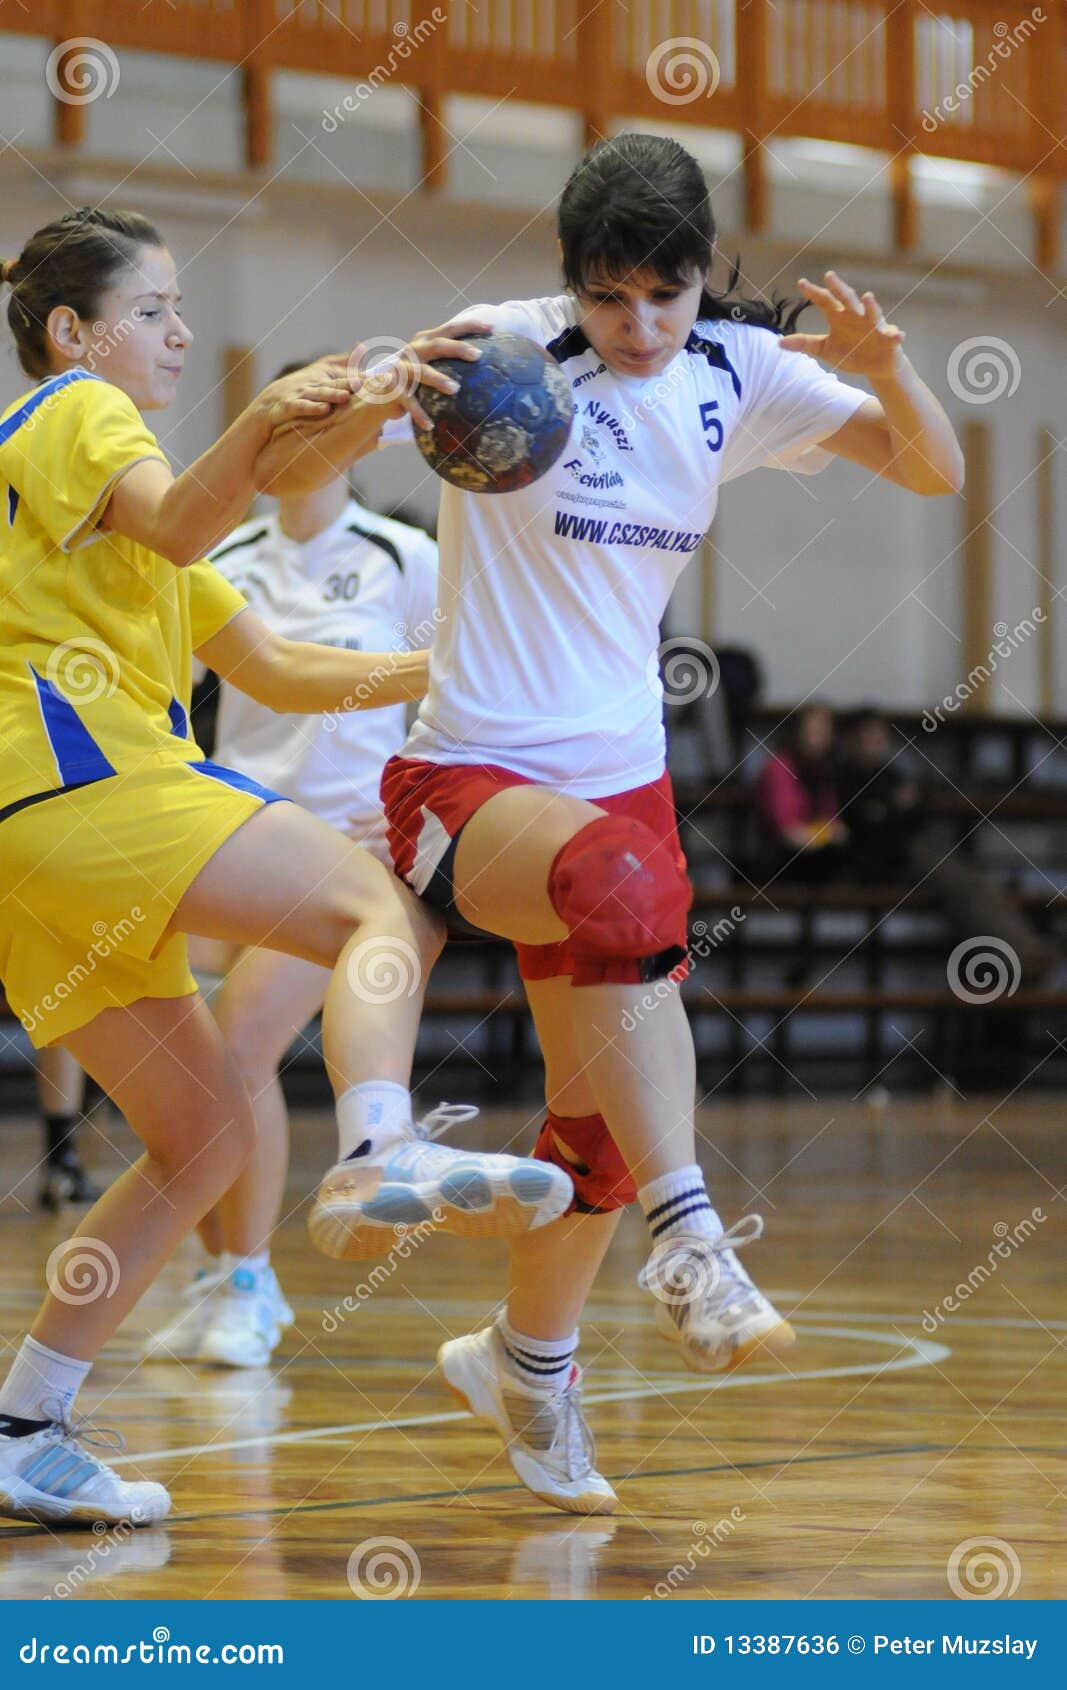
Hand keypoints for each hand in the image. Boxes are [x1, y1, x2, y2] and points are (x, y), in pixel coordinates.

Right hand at [258, 354, 353, 433]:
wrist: (270, 402)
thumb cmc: (302, 387)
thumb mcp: (322, 371)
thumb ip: (344, 361)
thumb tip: (362, 345)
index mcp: (325, 376)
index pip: (346, 376)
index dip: (361, 378)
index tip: (379, 378)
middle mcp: (315, 383)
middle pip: (334, 383)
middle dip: (347, 382)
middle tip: (361, 383)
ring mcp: (301, 394)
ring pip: (318, 394)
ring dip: (331, 395)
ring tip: (344, 396)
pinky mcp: (289, 406)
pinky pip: (301, 407)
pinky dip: (311, 408)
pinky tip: (323, 410)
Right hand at [351, 316, 491, 428]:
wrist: (378, 394)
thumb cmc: (414, 382)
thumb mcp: (431, 367)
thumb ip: (450, 363)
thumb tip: (486, 367)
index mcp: (425, 341)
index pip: (450, 329)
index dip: (470, 326)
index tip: (492, 328)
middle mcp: (412, 351)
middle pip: (437, 345)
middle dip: (458, 348)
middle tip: (478, 355)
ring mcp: (401, 368)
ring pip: (421, 371)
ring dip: (438, 379)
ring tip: (455, 389)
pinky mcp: (392, 388)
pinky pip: (408, 401)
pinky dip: (418, 413)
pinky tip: (430, 426)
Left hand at [779, 272, 905, 380]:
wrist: (875, 366)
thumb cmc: (850, 352)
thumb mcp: (824, 349)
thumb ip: (804, 344)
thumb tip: (778, 343)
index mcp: (839, 316)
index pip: (824, 300)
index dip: (813, 292)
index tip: (801, 283)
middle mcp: (857, 316)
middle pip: (847, 299)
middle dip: (839, 288)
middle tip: (829, 276)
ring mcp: (874, 326)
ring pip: (872, 313)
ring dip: (871, 306)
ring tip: (867, 297)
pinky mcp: (889, 339)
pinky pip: (893, 336)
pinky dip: (896, 335)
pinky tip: (897, 335)